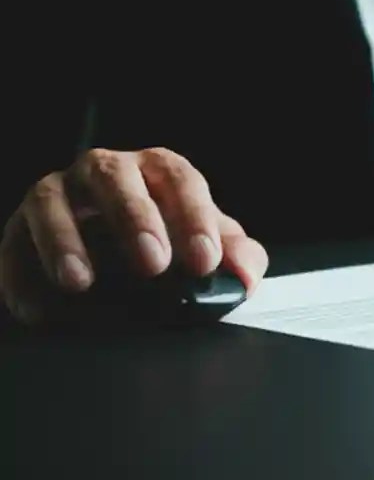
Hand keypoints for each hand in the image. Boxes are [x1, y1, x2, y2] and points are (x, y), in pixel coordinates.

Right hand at [1, 147, 267, 325]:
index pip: (179, 178)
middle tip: (151, 263)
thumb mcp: (206, 246)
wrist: (111, 251)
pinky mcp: (18, 227)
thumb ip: (236, 256)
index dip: (193, 216)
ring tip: (80, 283)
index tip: (204, 260)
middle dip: (133, 217)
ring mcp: (58, 194)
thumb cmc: (167, 240)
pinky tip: (38, 308)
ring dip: (64, 240)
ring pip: (52, 199)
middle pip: (113, 176)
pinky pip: (11, 243)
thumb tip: (245, 276)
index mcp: (157, 171)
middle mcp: (105, 172)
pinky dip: (20, 275)